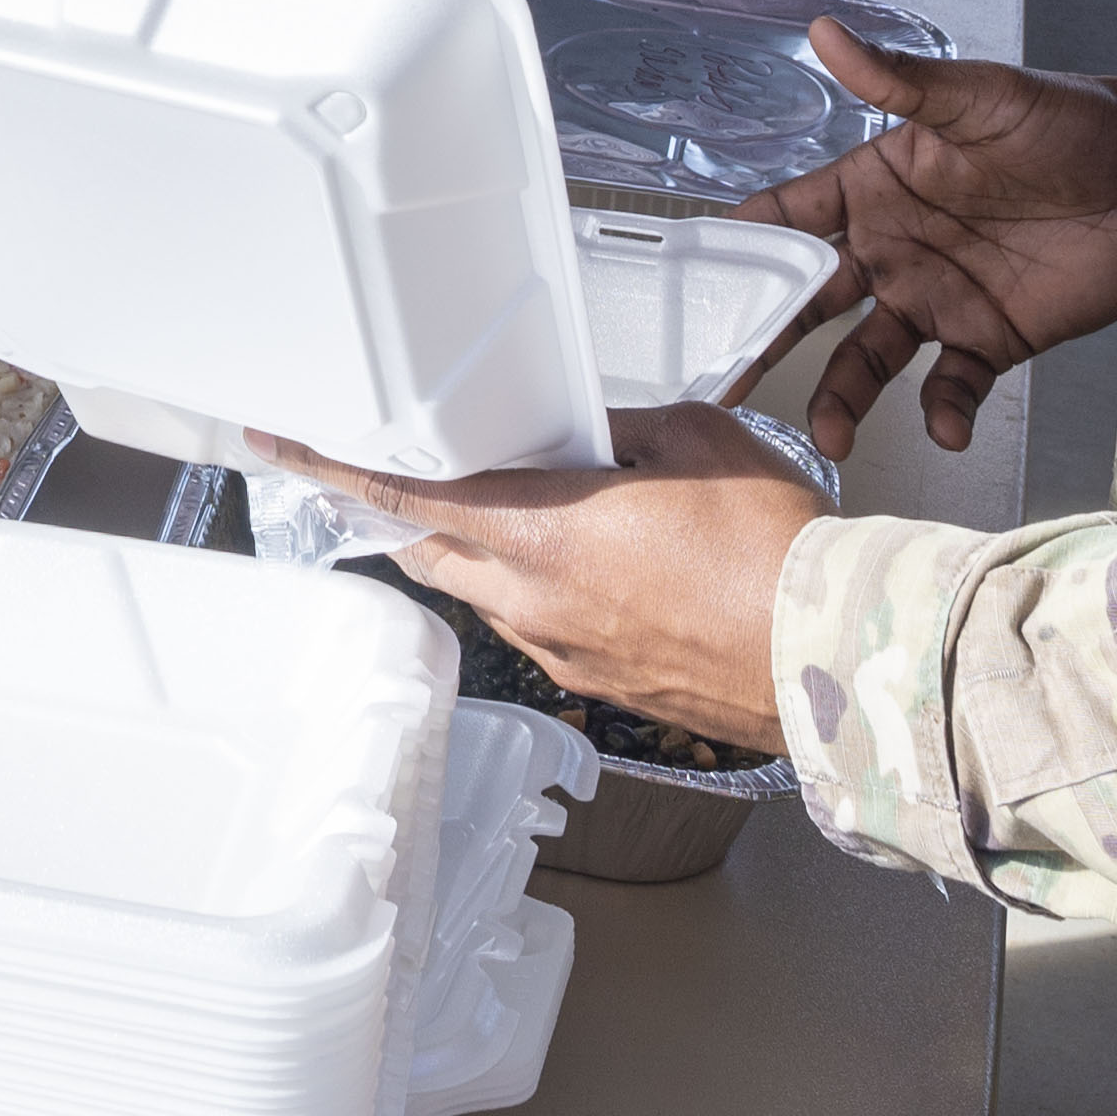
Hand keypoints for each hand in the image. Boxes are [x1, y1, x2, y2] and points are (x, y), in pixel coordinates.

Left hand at [251, 405, 828, 753]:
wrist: (830, 652)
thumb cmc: (772, 548)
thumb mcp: (693, 438)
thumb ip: (620, 429)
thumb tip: (591, 431)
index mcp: (543, 534)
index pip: (408, 495)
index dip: (335, 467)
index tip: (287, 444)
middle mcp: (535, 602)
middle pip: (431, 553)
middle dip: (408, 514)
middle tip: (402, 475)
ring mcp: (564, 653)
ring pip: (487, 595)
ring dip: (484, 555)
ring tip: (531, 515)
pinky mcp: (601, 686)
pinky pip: (541, 631)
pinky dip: (543, 594)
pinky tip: (597, 571)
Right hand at [746, 20, 1116, 458]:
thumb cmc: (1068, 121)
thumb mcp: (979, 96)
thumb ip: (901, 80)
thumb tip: (825, 33)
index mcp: (876, 186)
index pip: (788, 218)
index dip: (738, 245)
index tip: (688, 280)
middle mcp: (894, 249)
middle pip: (808, 302)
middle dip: (763, 339)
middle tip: (723, 380)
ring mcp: (939, 299)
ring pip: (866, 359)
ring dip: (843, 397)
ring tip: (830, 434)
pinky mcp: (991, 341)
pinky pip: (950, 388)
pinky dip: (942, 413)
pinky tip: (943, 426)